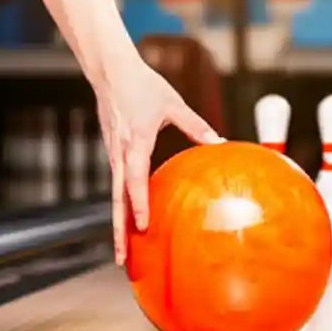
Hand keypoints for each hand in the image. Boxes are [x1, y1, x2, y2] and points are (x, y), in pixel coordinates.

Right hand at [94, 54, 222, 264]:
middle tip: (121, 259)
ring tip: (123, 251)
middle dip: (118, 232)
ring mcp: (113, 155)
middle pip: (116, 201)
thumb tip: (220, 142)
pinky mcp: (112, 153)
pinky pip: (117, 185)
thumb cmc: (143, 85)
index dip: (137, 204)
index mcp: (135, 143)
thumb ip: (196, 125)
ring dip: (117, 224)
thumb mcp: (173, 104)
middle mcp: (120, 154)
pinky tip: (129, 221)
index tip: (142, 226)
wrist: (111, 71)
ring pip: (114, 197)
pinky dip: (120, 206)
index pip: (134, 180)